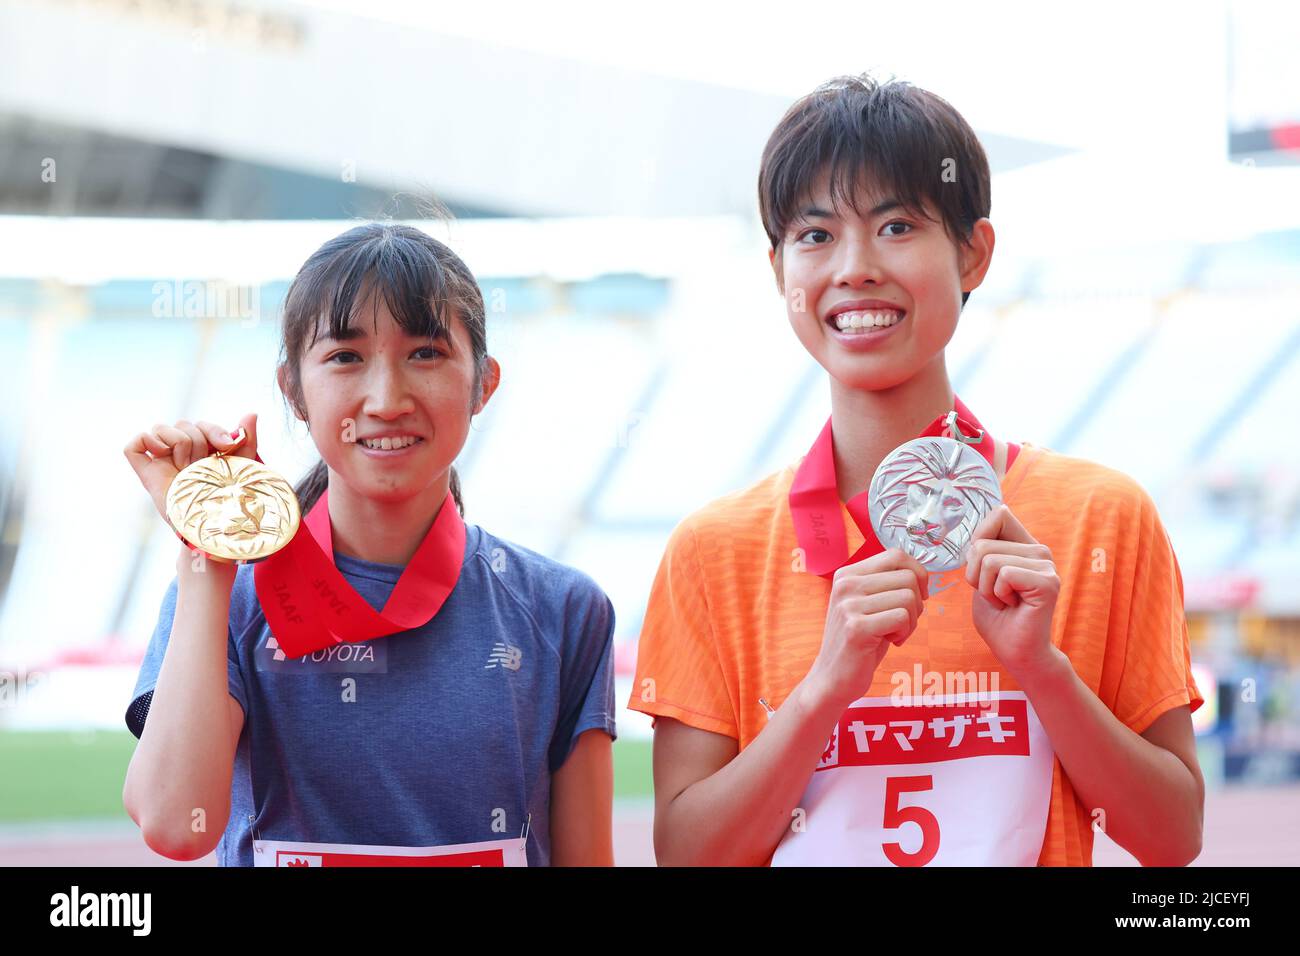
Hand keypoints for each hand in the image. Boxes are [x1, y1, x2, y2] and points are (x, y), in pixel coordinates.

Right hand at [124, 413, 259, 521]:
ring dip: (179, 443)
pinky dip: (147, 441)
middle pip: (181, 423)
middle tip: (203, 465)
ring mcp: (160, 462)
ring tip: (186, 468)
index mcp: (200, 451)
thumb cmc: (229, 498)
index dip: (213, 430)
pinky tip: (164, 455)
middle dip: (198, 440)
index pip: (201, 425)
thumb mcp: (241, 466)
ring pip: (159, 428)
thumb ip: (246, 439)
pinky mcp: (145, 473)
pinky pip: (135, 444)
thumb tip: (251, 413)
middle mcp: (178, 454)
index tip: (226, 446)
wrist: (216, 526)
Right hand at [805, 549, 929, 712]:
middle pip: (908, 577)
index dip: (918, 573)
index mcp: (848, 574)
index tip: (918, 596)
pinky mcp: (856, 627)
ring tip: (894, 634)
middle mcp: (845, 584)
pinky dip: (905, 633)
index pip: (897, 555)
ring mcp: (849, 605)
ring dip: (911, 621)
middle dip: (917, 603)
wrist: (833, 678)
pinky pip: (903, 618)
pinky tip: (890, 642)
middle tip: (902, 623)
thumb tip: (922, 572)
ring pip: (908, 598)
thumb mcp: (869, 604)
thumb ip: (887, 583)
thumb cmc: (860, 641)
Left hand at [964, 504, 1059, 676]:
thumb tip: (998, 508)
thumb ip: (984, 545)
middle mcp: (1040, 551)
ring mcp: (1046, 566)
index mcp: (1025, 545)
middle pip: (983, 542)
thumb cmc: (998, 616)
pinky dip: (996, 594)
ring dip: (986, 588)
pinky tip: (1012, 606)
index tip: (983, 570)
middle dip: (975, 575)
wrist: (1016, 651)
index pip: (998, 514)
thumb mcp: (981, 574)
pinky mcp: (1047, 583)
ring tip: (1005, 601)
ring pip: (988, 559)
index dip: (978, 540)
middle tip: (997, 595)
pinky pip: (1002, 574)